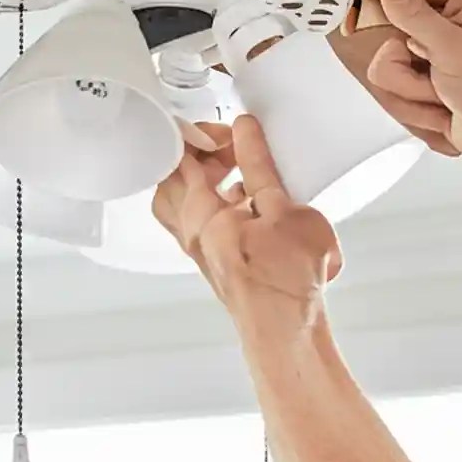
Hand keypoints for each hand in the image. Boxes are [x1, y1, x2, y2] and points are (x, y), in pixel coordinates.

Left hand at [154, 115, 342, 325]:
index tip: (228, 131)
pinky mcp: (213, 257)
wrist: (287, 331)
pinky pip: (200, 218)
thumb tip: (243, 131)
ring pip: (183, 200)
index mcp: (199, 215)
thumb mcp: (283, 209)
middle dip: (200, 154)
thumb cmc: (286, 278)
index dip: (201, 136)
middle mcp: (190, 231)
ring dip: (205, 178)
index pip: (181, 159)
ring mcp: (198, 247)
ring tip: (237, 168)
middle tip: (233, 146)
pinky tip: (247, 197)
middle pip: (174, 178)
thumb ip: (258, 166)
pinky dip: (215, 199)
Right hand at [367, 0, 461, 155]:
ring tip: (442, 97)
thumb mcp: (455, 50)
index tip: (376, 23)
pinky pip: (392, 88)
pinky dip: (414, 106)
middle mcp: (446, 22)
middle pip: (388, 30)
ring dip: (411, 90)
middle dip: (404, 65)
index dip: (386, 2)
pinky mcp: (423, 78)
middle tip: (433, 76)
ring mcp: (432, 52)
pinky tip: (441, 110)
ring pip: (386, 65)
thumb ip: (417, 16)